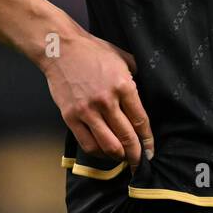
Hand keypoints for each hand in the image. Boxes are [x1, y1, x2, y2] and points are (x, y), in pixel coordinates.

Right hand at [43, 30, 154, 166]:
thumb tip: (146, 93)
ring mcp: (87, 111)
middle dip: (136, 154)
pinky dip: (98, 152)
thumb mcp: (123, 59)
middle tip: (139, 162)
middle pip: (126, 136)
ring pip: (108, 145)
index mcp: (123, 85)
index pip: (140, 120)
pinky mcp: (70, 117)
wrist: (62, 49)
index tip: (150, 150)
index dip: (147, 139)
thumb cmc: (94, 52)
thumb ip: (136, 77)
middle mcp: (107, 101)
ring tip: (123, 158)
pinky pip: (87, 143)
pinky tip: (104, 152)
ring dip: (118, 156)